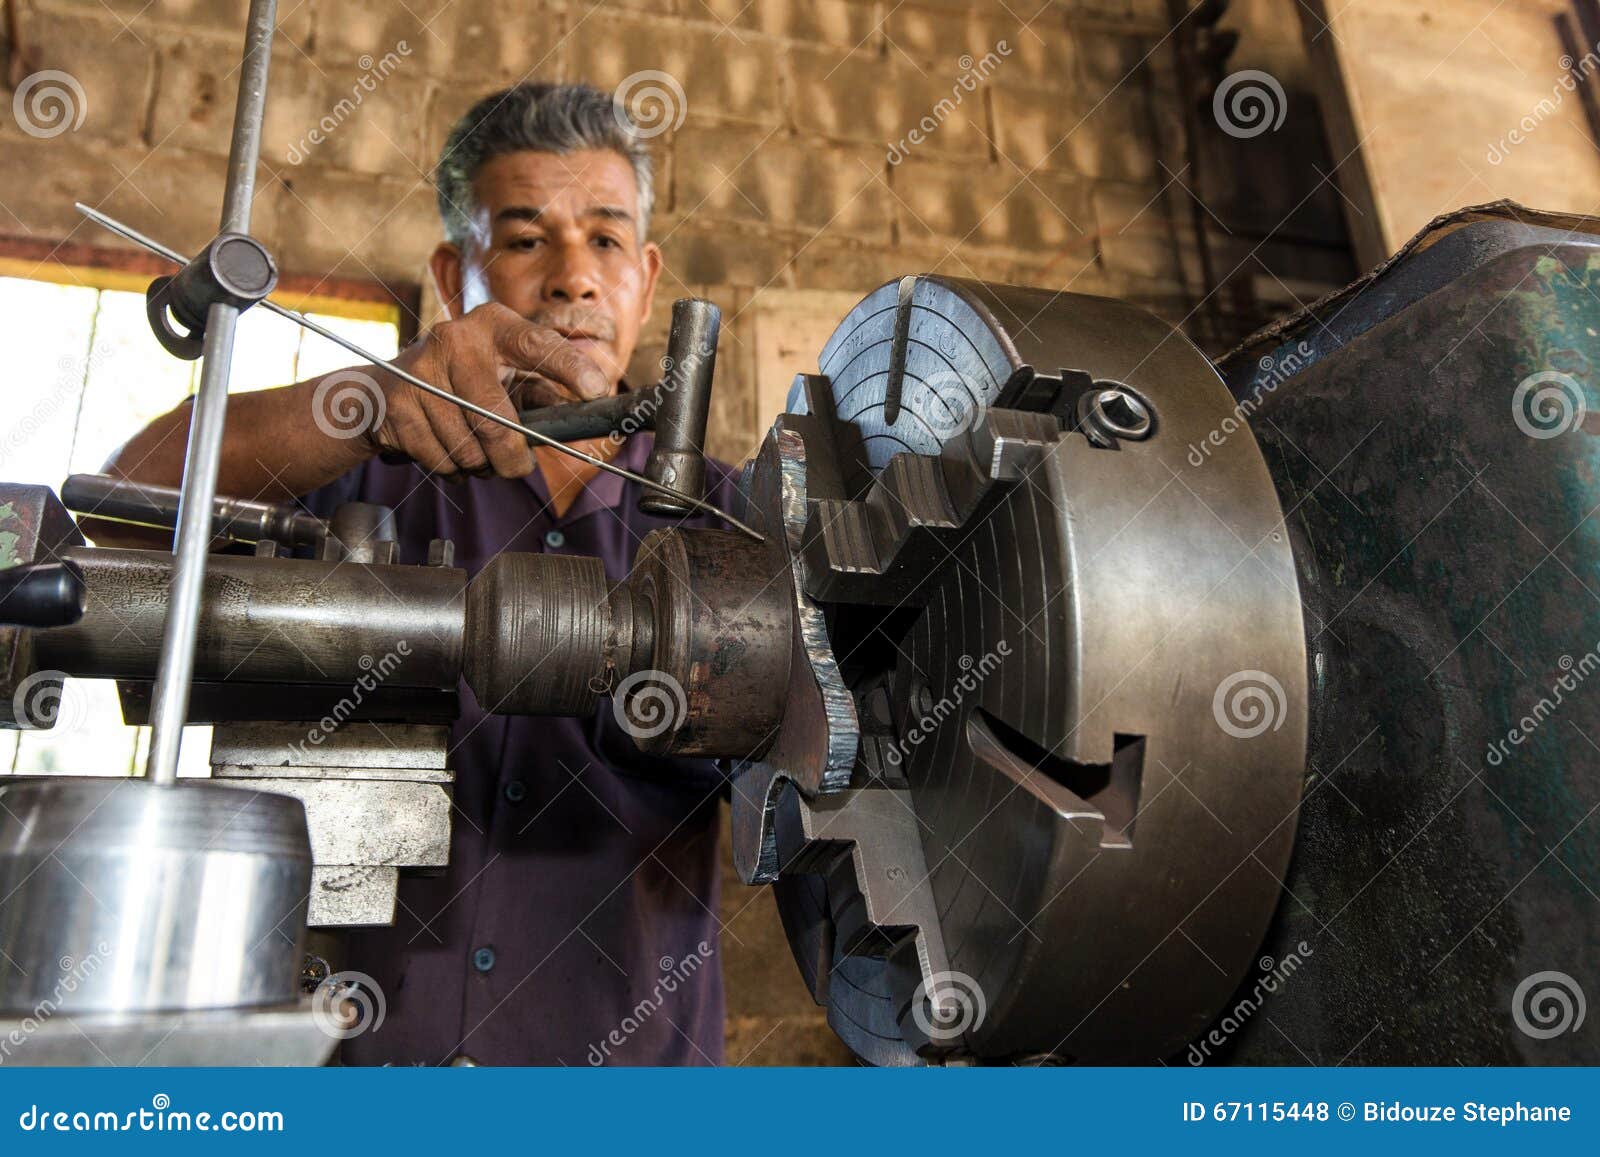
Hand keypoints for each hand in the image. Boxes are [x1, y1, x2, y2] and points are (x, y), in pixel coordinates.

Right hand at [365, 302, 610, 477]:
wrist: (383, 391)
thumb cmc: (463, 385)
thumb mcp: (504, 378)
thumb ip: (541, 395)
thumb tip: (581, 419)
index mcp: (494, 326)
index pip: (537, 344)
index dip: (569, 368)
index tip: (596, 391)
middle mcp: (456, 338)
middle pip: (496, 421)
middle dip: (512, 458)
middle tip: (518, 466)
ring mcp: (422, 369)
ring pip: (468, 449)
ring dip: (479, 465)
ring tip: (472, 449)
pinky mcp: (399, 403)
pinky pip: (442, 460)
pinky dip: (451, 469)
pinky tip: (445, 448)